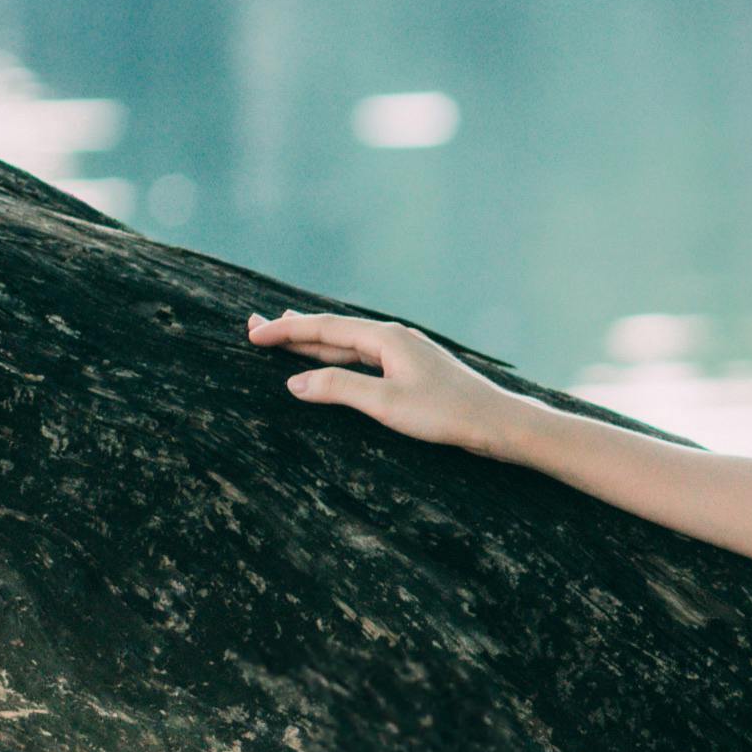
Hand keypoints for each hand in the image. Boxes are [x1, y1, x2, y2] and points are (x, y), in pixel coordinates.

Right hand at [246, 309, 517, 453]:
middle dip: (296, 330)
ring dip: (317, 343)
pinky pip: (366, 359)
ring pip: (350, 345)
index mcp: (386, 338)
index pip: (325, 328)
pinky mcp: (415, 371)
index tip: (253, 333)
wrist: (498, 423)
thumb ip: (339, 390)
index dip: (287, 331)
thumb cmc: (446, 413)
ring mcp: (406, 353)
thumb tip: (296, 383)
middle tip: (256, 327)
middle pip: (335, 331)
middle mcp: (395, 338)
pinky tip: (336, 362)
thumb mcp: (385, 404)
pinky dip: (340, 358)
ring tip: (287, 337)